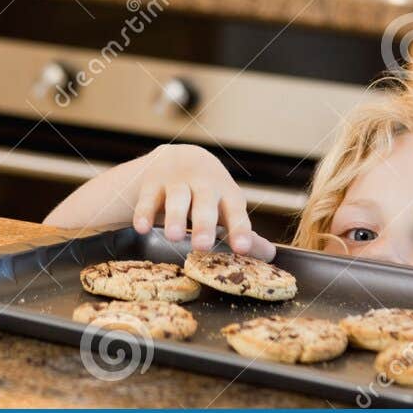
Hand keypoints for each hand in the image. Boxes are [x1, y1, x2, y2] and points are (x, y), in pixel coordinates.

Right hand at [131, 144, 275, 258]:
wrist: (176, 157)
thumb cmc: (208, 192)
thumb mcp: (226, 206)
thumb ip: (243, 230)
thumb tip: (270, 255)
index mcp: (225, 191)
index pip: (235, 210)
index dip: (240, 229)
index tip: (242, 248)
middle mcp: (202, 183)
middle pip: (204, 202)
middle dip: (204, 223)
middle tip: (202, 245)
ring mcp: (176, 180)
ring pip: (176, 198)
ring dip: (175, 217)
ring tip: (174, 237)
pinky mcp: (152, 181)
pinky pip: (147, 198)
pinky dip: (144, 212)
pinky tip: (142, 228)